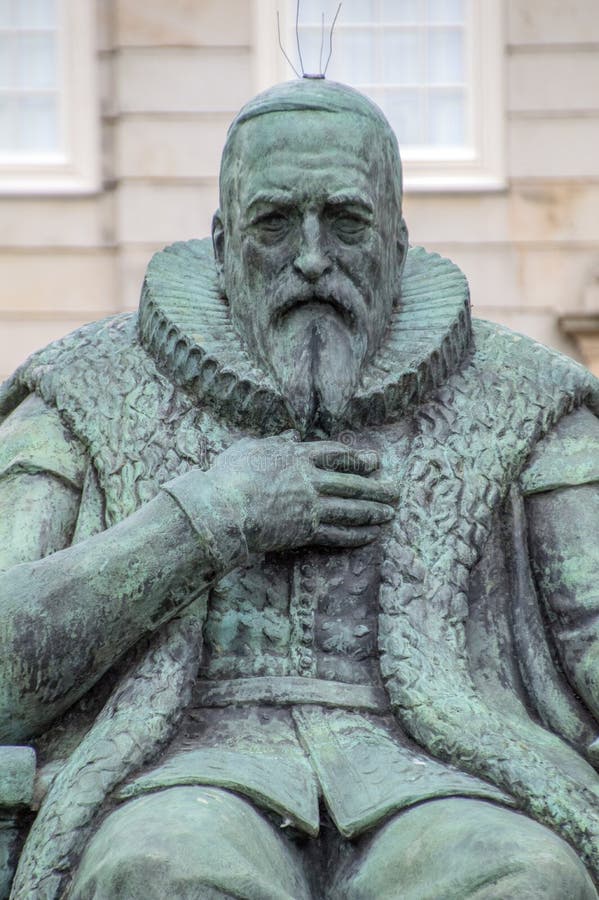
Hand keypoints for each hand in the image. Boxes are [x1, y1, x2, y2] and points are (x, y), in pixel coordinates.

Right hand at [209, 434, 397, 553]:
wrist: (225, 510)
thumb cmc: (230, 476)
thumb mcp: (250, 448)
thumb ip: (273, 442)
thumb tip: (288, 435)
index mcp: (297, 456)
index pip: (335, 454)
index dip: (357, 457)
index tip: (374, 460)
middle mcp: (310, 480)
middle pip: (351, 482)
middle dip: (376, 486)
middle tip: (395, 489)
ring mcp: (311, 506)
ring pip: (351, 508)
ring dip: (373, 511)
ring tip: (390, 512)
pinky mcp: (306, 531)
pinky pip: (338, 533)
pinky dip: (357, 534)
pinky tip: (371, 535)